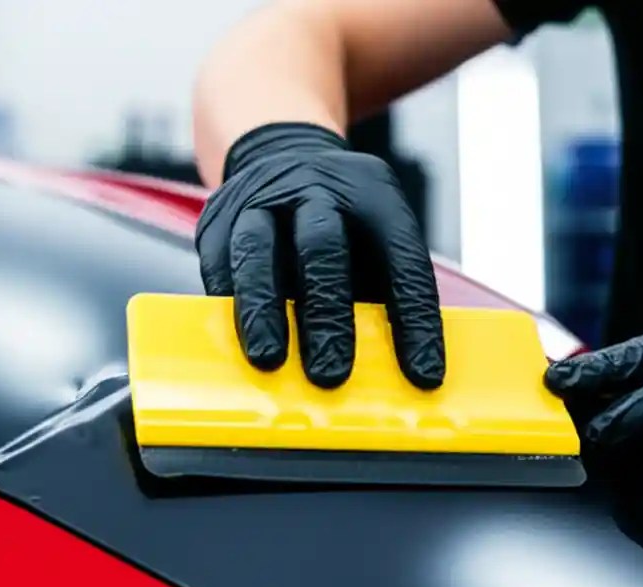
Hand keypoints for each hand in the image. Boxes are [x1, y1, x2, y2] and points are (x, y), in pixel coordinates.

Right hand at [196, 122, 444, 388]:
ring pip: (259, 251)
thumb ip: (386, 291)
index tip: (423, 375)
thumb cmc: (343, 224)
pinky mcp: (219, 217)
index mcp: (375, 195)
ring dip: (264, 310)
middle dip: (328, 316)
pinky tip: (235, 340)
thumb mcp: (376, 237)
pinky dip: (229, 304)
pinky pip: (219, 261)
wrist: (281, 154)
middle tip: (332, 374)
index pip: (403, 262)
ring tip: (270, 360)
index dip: (416, 322)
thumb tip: (398, 374)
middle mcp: (318, 188)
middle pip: (324, 249)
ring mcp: (263, 198)